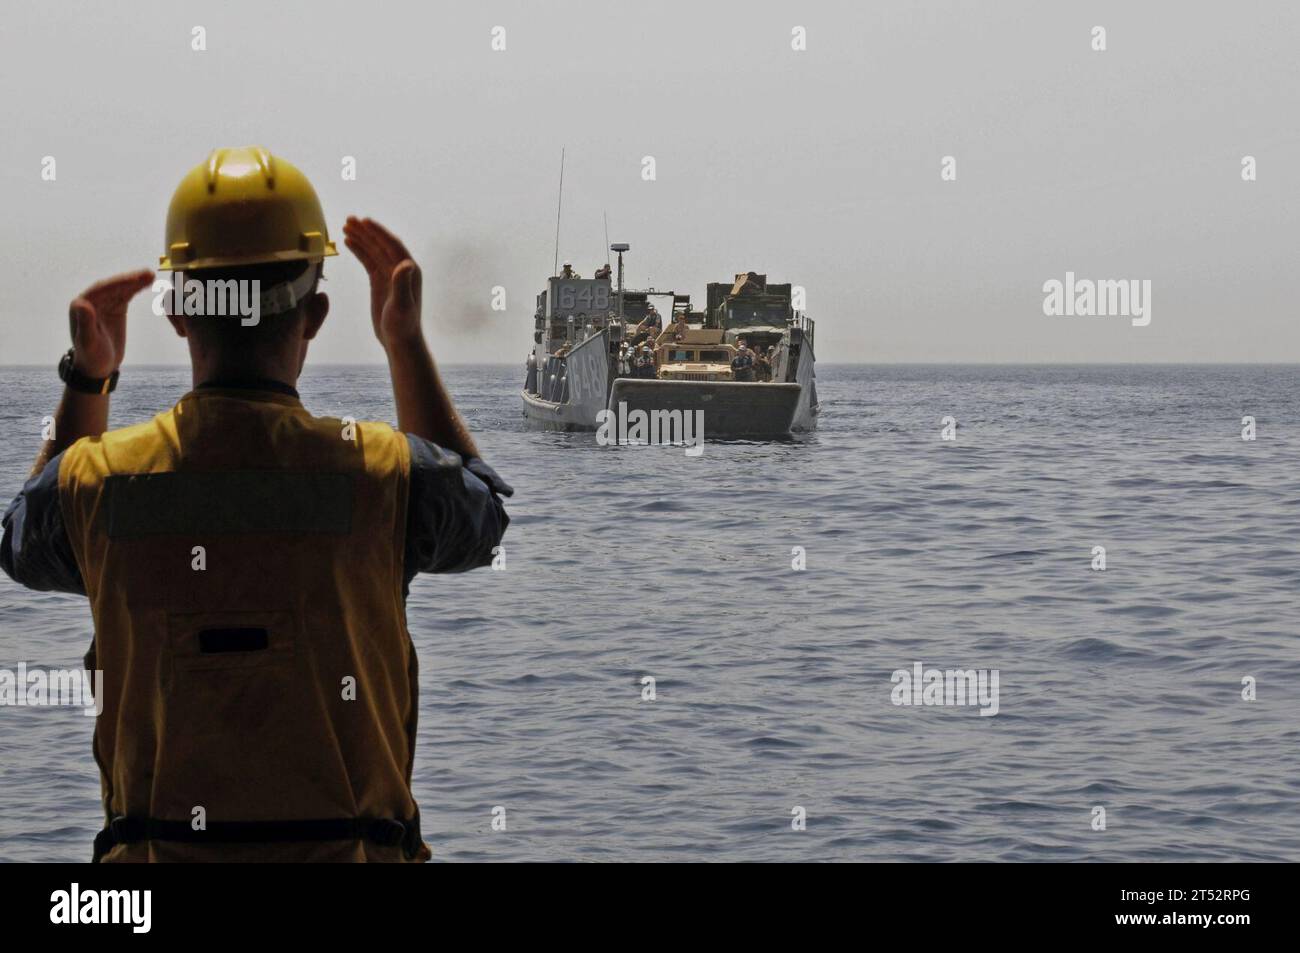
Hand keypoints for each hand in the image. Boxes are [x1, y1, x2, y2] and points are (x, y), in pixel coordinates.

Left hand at [67, 269, 154, 377]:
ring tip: (152, 276)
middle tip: (147, 274)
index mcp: (81, 305)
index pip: (101, 290)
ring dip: (136, 281)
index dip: (118, 283)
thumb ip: (85, 324)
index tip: (134, 279)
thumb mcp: (89, 343)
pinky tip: (149, 283)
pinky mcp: (115, 308)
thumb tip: (83, 303)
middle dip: (129, 279)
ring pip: (121, 289)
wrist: (99, 367)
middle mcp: (91, 300)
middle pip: (112, 286)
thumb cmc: (92, 357)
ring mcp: (104, 303)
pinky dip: (137, 288)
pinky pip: (127, 295)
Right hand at [343, 216, 422, 349]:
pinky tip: (348, 242)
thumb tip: (406, 263)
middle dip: (366, 231)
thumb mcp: (402, 305)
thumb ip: (403, 283)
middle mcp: (401, 269)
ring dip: (361, 238)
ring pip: (374, 250)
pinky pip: (369, 261)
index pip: (392, 245)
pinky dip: (359, 250)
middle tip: (349, 219)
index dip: (378, 232)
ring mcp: (390, 274)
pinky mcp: (380, 281)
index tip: (364, 221)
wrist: (399, 340)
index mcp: (410, 270)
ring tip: (345, 226)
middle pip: (381, 244)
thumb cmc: (403, 325)